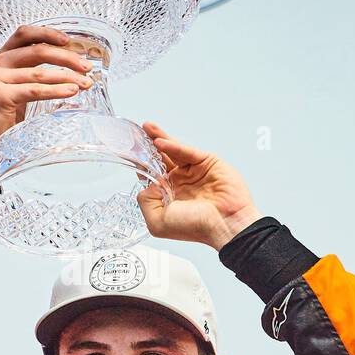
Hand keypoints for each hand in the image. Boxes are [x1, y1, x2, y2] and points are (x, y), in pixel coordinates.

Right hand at [0, 25, 94, 170]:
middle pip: (37, 50)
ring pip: (39, 72)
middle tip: (87, 67)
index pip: (24, 34)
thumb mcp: (18, 89)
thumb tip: (70, 67)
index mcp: (1, 58)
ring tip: (85, 83)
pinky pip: (35, 90)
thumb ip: (33, 73)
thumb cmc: (5, 118)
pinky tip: (71, 91)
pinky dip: (56, 90)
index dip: (47, 33)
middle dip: (66, 57)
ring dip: (67, 77)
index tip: (69, 41)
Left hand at [136, 122, 261, 249]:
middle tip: (136, 135)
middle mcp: (181, 183)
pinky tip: (160, 142)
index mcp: (170, 198)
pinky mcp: (207, 162)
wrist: (225, 224)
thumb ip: (145, 201)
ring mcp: (194, 172)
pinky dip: (173, 145)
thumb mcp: (157, 222)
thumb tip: (145, 185)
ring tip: (146, 128)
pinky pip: (187, 151)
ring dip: (159, 138)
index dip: (142, 164)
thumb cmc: (196, 227)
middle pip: (161, 159)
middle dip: (148, 147)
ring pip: (173, 151)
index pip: (152, 176)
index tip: (129, 153)